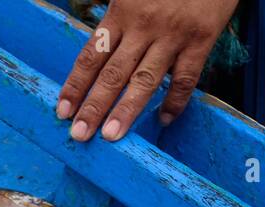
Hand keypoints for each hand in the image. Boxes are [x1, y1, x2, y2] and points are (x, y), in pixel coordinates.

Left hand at [57, 0, 239, 141]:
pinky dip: (175, 102)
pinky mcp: (201, 39)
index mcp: (122, 12)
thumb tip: (98, 45)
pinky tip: (162, 120)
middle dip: (93, 107)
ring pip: (145, 80)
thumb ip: (114, 15)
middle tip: (79, 134)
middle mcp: (144, 26)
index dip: (75, 85)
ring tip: (111, 136)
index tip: (63, 110)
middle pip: (112, 74)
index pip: (91, 56)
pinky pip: (186, 79)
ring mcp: (173, 35)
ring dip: (126, 111)